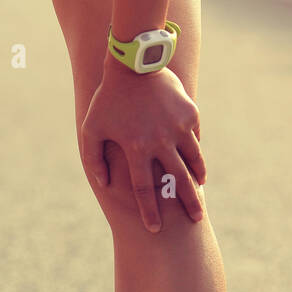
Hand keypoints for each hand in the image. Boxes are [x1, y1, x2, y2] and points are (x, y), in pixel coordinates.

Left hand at [80, 62, 206, 231]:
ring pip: (194, 160)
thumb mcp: (91, 128)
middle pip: (178, 181)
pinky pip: (195, 136)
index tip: (154, 228)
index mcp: (137, 148)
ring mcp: (178, 127)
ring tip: (200, 189)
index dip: (150, 211)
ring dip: (198, 177)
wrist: (134, 63)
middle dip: (189, 203)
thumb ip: (94, 158)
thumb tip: (104, 183)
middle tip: (196, 219)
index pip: (145, 189)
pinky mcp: (189, 113)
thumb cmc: (108, 98)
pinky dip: (195, 149)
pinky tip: (194, 157)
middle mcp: (161, 141)